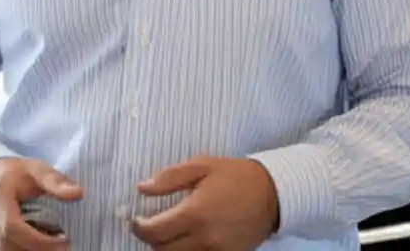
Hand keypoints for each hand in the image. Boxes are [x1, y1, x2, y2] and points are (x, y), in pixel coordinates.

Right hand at [0, 157, 83, 250]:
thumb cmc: (13, 175)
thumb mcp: (36, 170)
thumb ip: (55, 181)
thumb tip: (77, 193)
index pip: (12, 227)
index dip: (39, 241)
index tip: (64, 241)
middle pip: (9, 246)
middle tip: (63, 246)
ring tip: (51, 245)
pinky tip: (37, 247)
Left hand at [130, 156, 277, 250]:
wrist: (274, 193)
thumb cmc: (236, 176)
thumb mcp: (201, 166)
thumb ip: (168, 178)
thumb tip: (142, 188)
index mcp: (194, 214)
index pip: (154, 232)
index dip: (138, 227)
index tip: (135, 219)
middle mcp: (204, 238)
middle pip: (162, 250)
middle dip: (150, 239)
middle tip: (150, 225)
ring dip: (167, 248)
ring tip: (168, 232)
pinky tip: (186, 239)